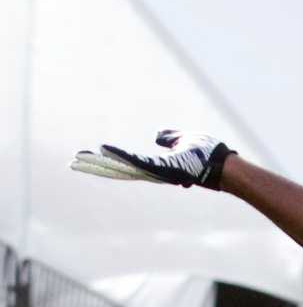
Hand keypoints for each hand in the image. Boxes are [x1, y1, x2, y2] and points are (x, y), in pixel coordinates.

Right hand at [71, 129, 230, 189]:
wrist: (223, 167)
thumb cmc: (208, 154)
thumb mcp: (185, 140)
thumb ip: (170, 138)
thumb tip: (158, 136)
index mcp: (158, 164)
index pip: (129, 161)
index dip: (111, 157)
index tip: (93, 153)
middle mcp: (155, 170)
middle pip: (120, 167)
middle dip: (97, 164)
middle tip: (74, 161)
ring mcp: (158, 170)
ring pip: (124, 166)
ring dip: (102, 162)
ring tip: (80, 158)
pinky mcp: (162, 168)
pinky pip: (138, 161)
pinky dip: (121, 155)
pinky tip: (104, 149)